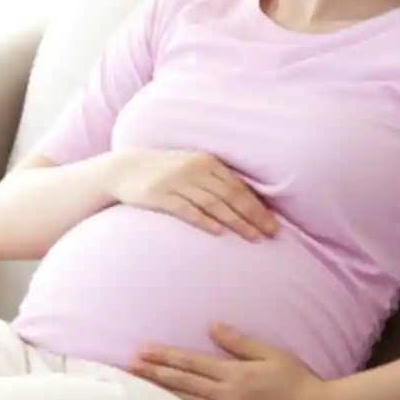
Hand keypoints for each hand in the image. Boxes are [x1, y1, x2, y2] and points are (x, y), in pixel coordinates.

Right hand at [107, 149, 279, 240]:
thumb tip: (246, 202)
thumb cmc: (164, 171)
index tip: (274, 224)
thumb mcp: (191, 167)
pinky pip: (187, 209)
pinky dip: (204, 221)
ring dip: (236, 222)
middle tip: (272, 234)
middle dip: (254, 216)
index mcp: (206, 161)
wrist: (125, 168)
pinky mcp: (160, 195)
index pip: (239, 186)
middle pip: (231, 195)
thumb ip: (214, 180)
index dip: (258, 206)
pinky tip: (219, 232)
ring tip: (253, 238)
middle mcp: (194, 169)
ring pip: (214, 204)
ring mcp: (177, 182)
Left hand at [128, 322, 331, 399]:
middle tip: (132, 365)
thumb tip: (212, 326)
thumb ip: (239, 342)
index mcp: (234, 375)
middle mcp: (227, 396)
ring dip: (163, 391)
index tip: (144, 351)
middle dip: (155, 373)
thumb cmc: (296, 380)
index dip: (165, 357)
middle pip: (182, 383)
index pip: (191, 364)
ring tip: (143, 381)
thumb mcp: (271, 354)